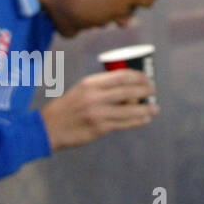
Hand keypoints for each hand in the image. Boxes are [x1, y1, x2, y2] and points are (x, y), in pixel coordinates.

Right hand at [39, 70, 157, 151]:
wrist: (47, 128)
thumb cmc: (68, 107)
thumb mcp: (82, 90)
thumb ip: (102, 88)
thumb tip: (130, 89)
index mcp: (90, 83)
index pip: (121, 76)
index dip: (138, 76)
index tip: (147, 78)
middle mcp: (95, 97)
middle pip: (128, 91)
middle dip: (145, 90)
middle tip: (153, 91)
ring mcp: (97, 113)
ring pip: (129, 109)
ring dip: (146, 109)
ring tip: (155, 109)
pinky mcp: (99, 128)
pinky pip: (123, 124)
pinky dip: (137, 121)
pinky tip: (145, 119)